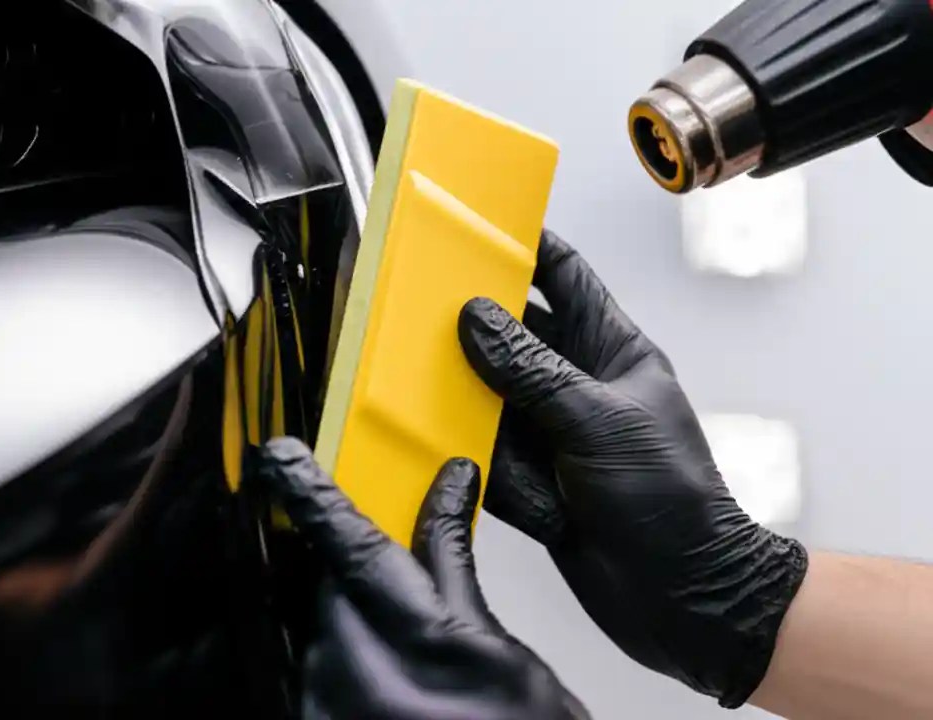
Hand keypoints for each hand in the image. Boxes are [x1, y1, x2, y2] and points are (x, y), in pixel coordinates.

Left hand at [258, 438, 587, 719]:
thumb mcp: (499, 650)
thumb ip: (453, 561)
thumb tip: (449, 485)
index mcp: (421, 644)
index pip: (352, 545)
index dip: (312, 492)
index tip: (278, 455)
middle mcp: (359, 678)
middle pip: (329, 582)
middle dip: (352, 568)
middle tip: (393, 589)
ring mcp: (328, 710)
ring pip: (320, 626)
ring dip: (351, 622)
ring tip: (407, 667)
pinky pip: (314, 671)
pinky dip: (342, 660)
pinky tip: (383, 686)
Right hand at [457, 231, 807, 707]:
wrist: (684, 597)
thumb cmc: (672, 501)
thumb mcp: (597, 421)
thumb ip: (531, 369)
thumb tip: (477, 317)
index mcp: (613, 353)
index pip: (567, 279)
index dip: (528, 246)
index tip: (483, 221)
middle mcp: (578, 386)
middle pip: (512, 337)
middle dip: (475, 330)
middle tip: (427, 304)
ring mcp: (554, 434)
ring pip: (490, 397)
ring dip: (476, 410)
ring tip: (462, 409)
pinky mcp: (533, 479)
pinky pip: (486, 454)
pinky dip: (479, 461)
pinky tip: (483, 467)